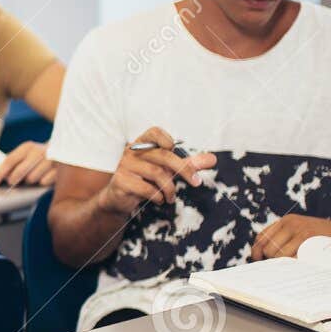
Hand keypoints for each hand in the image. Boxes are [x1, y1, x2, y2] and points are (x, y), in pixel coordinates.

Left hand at [0, 140, 57, 186]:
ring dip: (29, 182)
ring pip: (32, 178)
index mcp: (27, 147)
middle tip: (11, 183)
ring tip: (31, 179)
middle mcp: (39, 151)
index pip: (9, 161)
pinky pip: (44, 182)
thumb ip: (12, 163)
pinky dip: (41, 183)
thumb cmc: (37, 158)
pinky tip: (43, 179)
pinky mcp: (60, 170)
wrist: (63, 152)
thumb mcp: (25, 155)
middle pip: (19, 171)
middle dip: (13, 179)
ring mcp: (51, 160)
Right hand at [94, 126, 216, 216]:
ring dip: (170, 188)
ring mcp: (125, 166)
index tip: (173, 148)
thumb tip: (212, 159)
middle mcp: (132, 152)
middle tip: (196, 182)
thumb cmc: (144, 180)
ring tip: (171, 197)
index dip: (165, 138)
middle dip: (183, 169)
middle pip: (163, 156)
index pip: (154, 132)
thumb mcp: (166, 170)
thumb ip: (188, 164)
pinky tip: (159, 199)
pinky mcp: (121, 182)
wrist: (118, 199)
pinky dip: (157, 196)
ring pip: (156, 173)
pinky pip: (146, 188)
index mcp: (142, 144)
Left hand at [251, 214, 330, 260]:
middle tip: (282, 267)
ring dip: (283, 264)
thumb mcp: (304, 232)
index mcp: (287, 221)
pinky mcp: (308, 238)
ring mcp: (300, 230)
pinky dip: (292, 265)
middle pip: (267, 248)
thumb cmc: (327, 237)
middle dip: (271, 261)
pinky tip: (300, 267)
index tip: (258, 261)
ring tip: (295, 266)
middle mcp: (290, 223)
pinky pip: (291, 257)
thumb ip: (287, 239)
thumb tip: (265, 258)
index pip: (261, 237)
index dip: (257, 251)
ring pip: (277, 254)